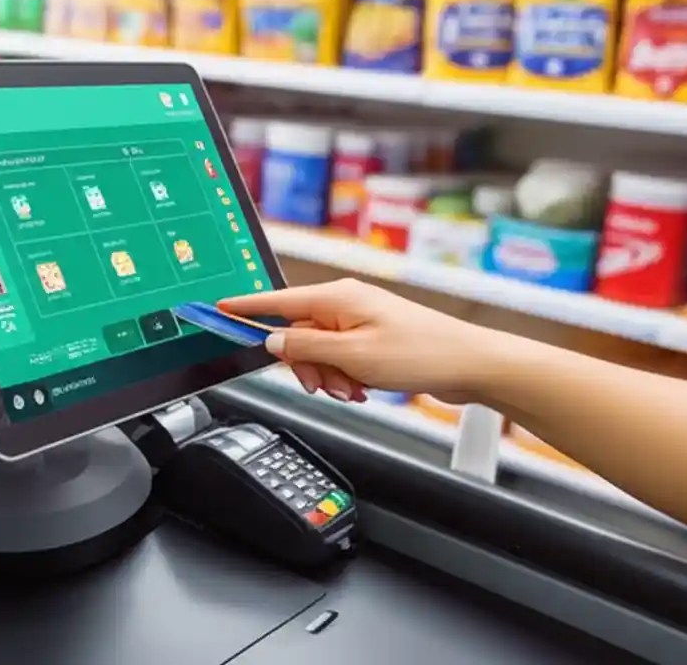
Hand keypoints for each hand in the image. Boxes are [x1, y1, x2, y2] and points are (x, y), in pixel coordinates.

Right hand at [220, 279, 494, 402]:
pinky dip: (345, 377)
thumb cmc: (421, 352)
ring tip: (353, 388)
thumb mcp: (351, 356)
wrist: (468, 364)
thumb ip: (305, 348)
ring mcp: (359, 321)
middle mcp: (345, 304)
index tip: (218, 309)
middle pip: (297, 334)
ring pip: (318, 351)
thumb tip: (272, 341)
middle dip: (306, 365)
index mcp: (337, 298)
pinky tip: (363, 388)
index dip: (245, 309)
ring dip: (329, 376)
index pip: (276, 301)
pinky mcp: (372, 338)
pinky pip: (340, 358)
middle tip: (325, 383)